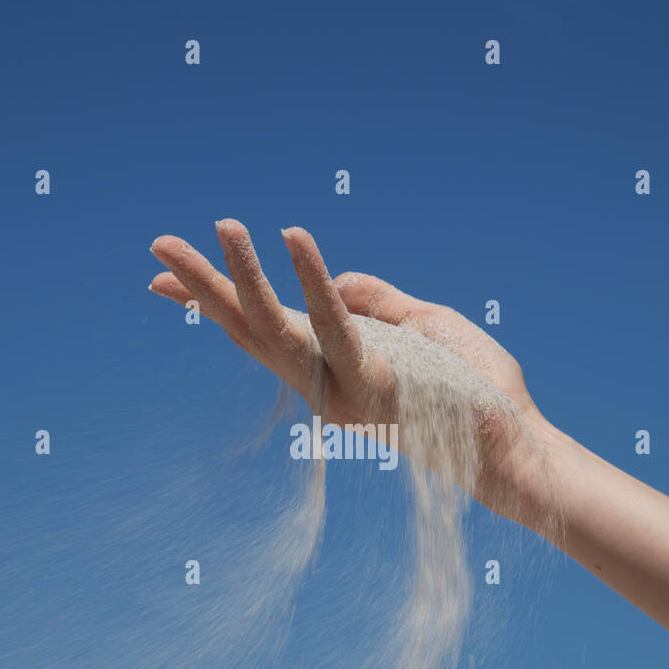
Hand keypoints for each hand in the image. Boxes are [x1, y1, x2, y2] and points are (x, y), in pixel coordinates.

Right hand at [148, 219, 549, 515]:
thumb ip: (369, 297)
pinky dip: (314, 279)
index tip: (161, 278)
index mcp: (329, 368)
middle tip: (156, 244)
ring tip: (219, 227)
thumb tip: (329, 276)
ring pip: (276, 327)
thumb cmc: (471, 387)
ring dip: (243, 275)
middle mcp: (323, 383)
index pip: (259, 329)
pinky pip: (335, 323)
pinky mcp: (374, 380)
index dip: (212, 301)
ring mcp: (343, 385)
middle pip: (249, 328)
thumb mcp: (418, 324)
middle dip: (202, 286)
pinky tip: (292, 236)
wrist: (513, 441)